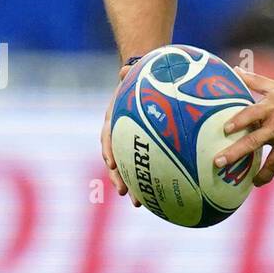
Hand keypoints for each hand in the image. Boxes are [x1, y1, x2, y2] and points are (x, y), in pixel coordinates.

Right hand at [100, 64, 140, 205]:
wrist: (144, 80)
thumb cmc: (142, 76)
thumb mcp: (137, 73)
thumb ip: (131, 73)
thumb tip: (125, 69)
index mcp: (115, 118)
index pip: (108, 137)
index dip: (109, 151)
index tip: (113, 164)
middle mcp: (120, 134)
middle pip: (117, 160)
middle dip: (120, 179)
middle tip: (126, 193)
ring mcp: (131, 142)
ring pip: (130, 168)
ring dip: (133, 186)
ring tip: (140, 203)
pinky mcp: (145, 148)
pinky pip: (148, 165)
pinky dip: (152, 179)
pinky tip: (165, 194)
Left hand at [217, 71, 273, 186]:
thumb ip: (256, 82)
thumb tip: (236, 70)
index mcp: (272, 107)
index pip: (250, 114)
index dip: (237, 122)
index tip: (224, 130)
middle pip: (253, 142)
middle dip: (234, 153)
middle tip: (218, 162)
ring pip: (273, 162)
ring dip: (261, 174)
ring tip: (253, 182)